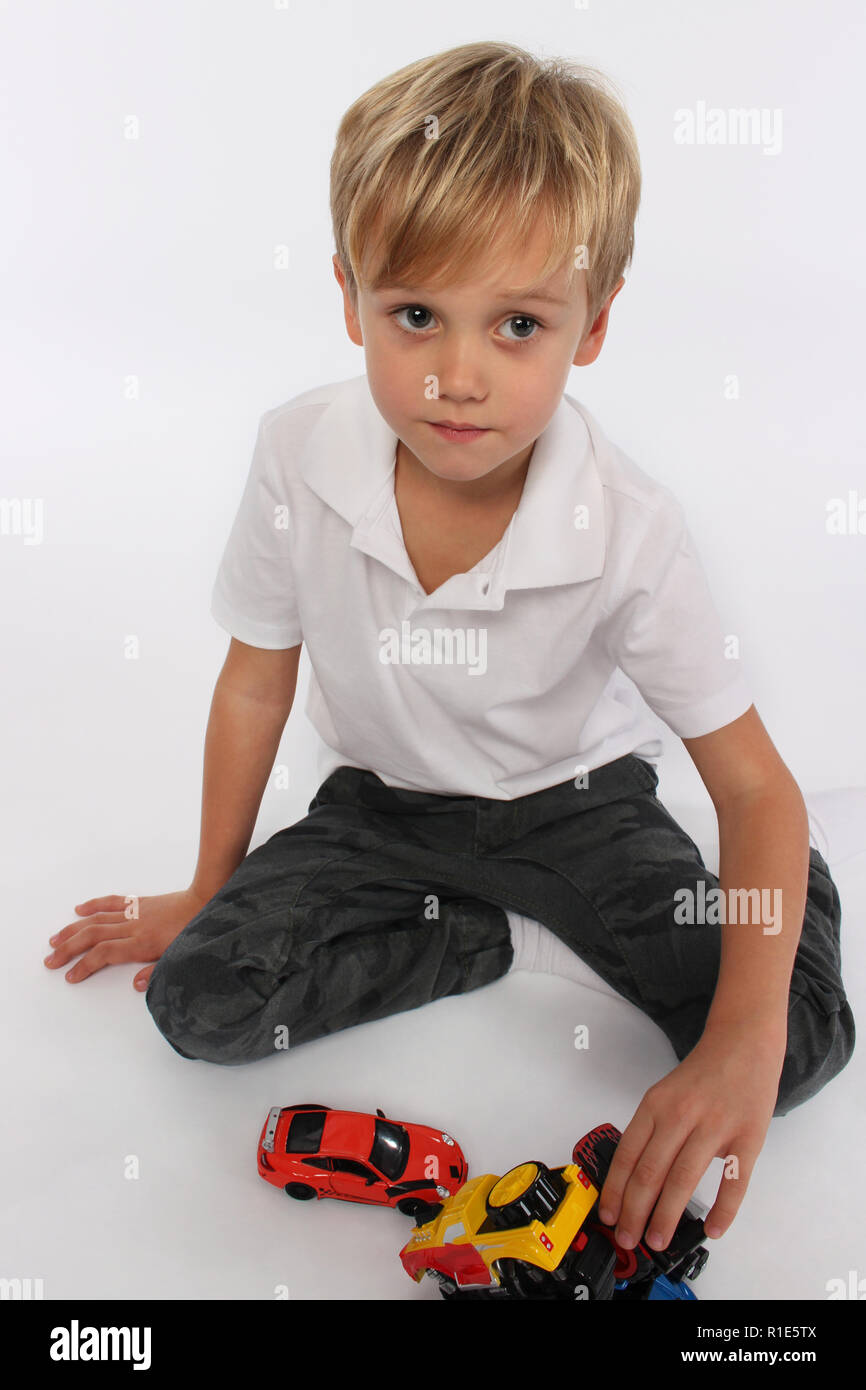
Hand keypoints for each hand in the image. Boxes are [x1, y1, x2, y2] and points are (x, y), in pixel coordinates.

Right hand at [44, 887, 211, 990]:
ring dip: (73, 930)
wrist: (207, 900)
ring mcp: (134, 913)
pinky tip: (79, 909)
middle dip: (68, 949)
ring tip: (54, 939)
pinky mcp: (139, 902)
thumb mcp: (180, 958)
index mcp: (142, 943)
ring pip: (96, 920)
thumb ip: (157, 972)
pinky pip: (112, 902)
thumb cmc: (195, 932)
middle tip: (50, 960)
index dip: (84, 966)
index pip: (104, 955)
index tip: (70, 976)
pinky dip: (94, 904)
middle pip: (92, 937)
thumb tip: (136, 986)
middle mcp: (133, 927)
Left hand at [597, 1028, 785, 1251]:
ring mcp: (716, 1126)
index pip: (628, 1155)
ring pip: (684, 1180)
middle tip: (630, 1239)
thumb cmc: (703, 1073)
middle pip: (651, 1173)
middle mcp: (681, 1115)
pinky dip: (723, 1210)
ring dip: (667, 1216)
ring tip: (658, 1240)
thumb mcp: (665, 1093)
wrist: (744, 1042)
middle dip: (636, 1212)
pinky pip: (735, 1181)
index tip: (609, 1216)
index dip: (615, 1190)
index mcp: (656, 1104)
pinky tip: (712, 1230)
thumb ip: (652, 1130)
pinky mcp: (748, 1137)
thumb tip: (634, 1179)